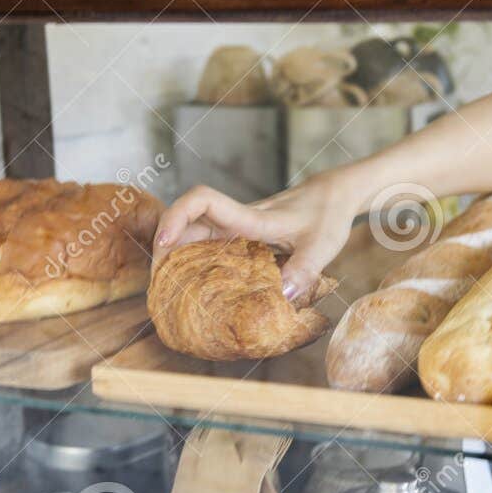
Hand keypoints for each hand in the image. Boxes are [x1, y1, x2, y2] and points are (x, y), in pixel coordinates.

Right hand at [154, 176, 361, 301]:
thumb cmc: (328, 216)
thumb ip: (305, 270)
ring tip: (167, 287)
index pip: (204, 201)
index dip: (177, 216)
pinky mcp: (240, 234)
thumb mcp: (323, 246)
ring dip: (174, 254)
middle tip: (158, 282)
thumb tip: (283, 298)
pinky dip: (191, 259)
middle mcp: (237, 219)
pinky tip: (191, 283)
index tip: (164, 242)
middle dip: (165, 246)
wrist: (333, 194)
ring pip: (192, 232)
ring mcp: (236, 226)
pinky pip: (206, 242)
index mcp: (252, 218)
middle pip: (186, 221)